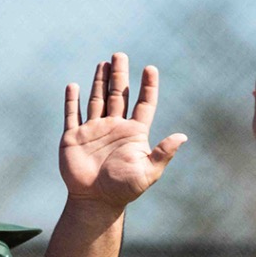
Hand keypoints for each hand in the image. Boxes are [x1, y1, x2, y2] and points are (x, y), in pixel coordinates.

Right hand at [59, 53, 187, 208]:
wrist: (95, 202)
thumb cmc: (124, 189)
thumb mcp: (148, 171)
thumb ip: (163, 152)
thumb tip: (183, 136)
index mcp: (134, 134)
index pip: (144, 104)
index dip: (148, 87)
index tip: (150, 68)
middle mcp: (114, 128)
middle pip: (118, 95)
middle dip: (119, 75)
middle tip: (120, 54)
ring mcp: (93, 131)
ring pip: (97, 99)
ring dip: (99, 81)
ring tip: (103, 63)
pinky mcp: (73, 137)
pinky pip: (72, 114)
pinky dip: (72, 100)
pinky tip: (74, 85)